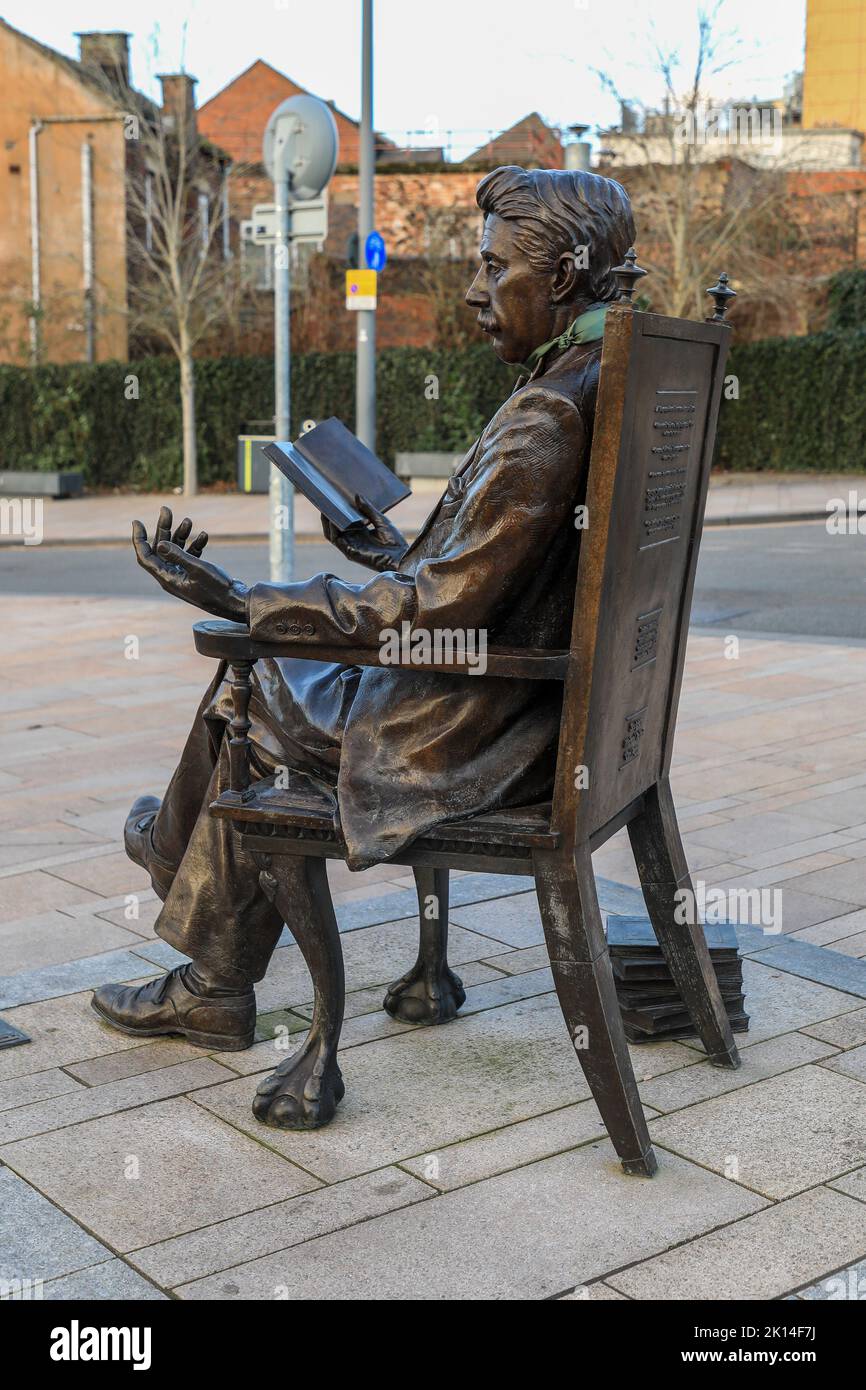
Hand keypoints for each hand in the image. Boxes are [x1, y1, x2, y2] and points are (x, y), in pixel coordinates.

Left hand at [132, 506, 247, 619]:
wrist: (236, 603)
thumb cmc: (216, 588)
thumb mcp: (196, 569)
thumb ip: (178, 555)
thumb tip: (159, 544)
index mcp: (167, 577)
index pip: (145, 557)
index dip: (139, 539)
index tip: (137, 521)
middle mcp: (172, 576)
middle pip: (161, 549)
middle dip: (163, 528)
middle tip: (166, 510)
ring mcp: (184, 575)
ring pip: (176, 550)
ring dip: (181, 534)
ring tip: (188, 520)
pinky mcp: (195, 574)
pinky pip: (190, 556)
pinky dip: (195, 545)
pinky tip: (204, 536)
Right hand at [321, 494, 406, 571]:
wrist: (400, 557)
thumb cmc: (394, 541)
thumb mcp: (380, 520)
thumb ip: (368, 509)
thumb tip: (357, 496)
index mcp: (361, 532)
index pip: (346, 521)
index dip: (339, 511)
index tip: (335, 498)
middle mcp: (353, 539)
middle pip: (336, 527)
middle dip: (330, 514)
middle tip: (326, 501)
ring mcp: (350, 546)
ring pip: (332, 533)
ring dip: (327, 521)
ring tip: (325, 508)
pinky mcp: (349, 552)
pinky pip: (336, 540)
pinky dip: (332, 529)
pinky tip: (332, 519)